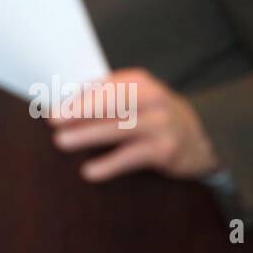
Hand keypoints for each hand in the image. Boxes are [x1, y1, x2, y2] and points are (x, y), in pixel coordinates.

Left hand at [47, 68, 220, 181]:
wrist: (200, 137)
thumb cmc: (151, 115)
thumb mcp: (133, 98)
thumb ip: (103, 98)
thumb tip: (62, 104)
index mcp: (139, 82)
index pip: (104, 86)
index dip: (78, 97)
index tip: (53, 108)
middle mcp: (153, 99)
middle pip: (113, 103)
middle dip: (81, 111)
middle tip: (53, 121)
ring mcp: (161, 125)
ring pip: (120, 128)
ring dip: (88, 135)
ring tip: (62, 142)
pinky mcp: (166, 151)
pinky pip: (132, 157)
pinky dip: (109, 164)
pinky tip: (89, 171)